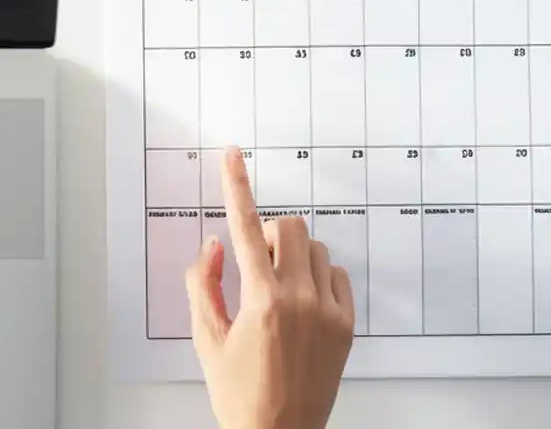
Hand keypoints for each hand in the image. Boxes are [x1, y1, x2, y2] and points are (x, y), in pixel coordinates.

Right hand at [186, 147, 354, 428]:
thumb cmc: (239, 395)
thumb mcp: (206, 339)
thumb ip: (202, 284)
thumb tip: (214, 245)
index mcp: (260, 301)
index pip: (244, 227)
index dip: (236, 185)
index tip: (233, 155)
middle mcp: (299, 300)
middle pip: (288, 227)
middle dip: (266, 234)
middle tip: (254, 263)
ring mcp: (328, 311)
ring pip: (314, 247)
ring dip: (292, 255)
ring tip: (276, 289)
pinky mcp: (347, 324)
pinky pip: (337, 274)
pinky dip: (318, 276)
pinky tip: (302, 301)